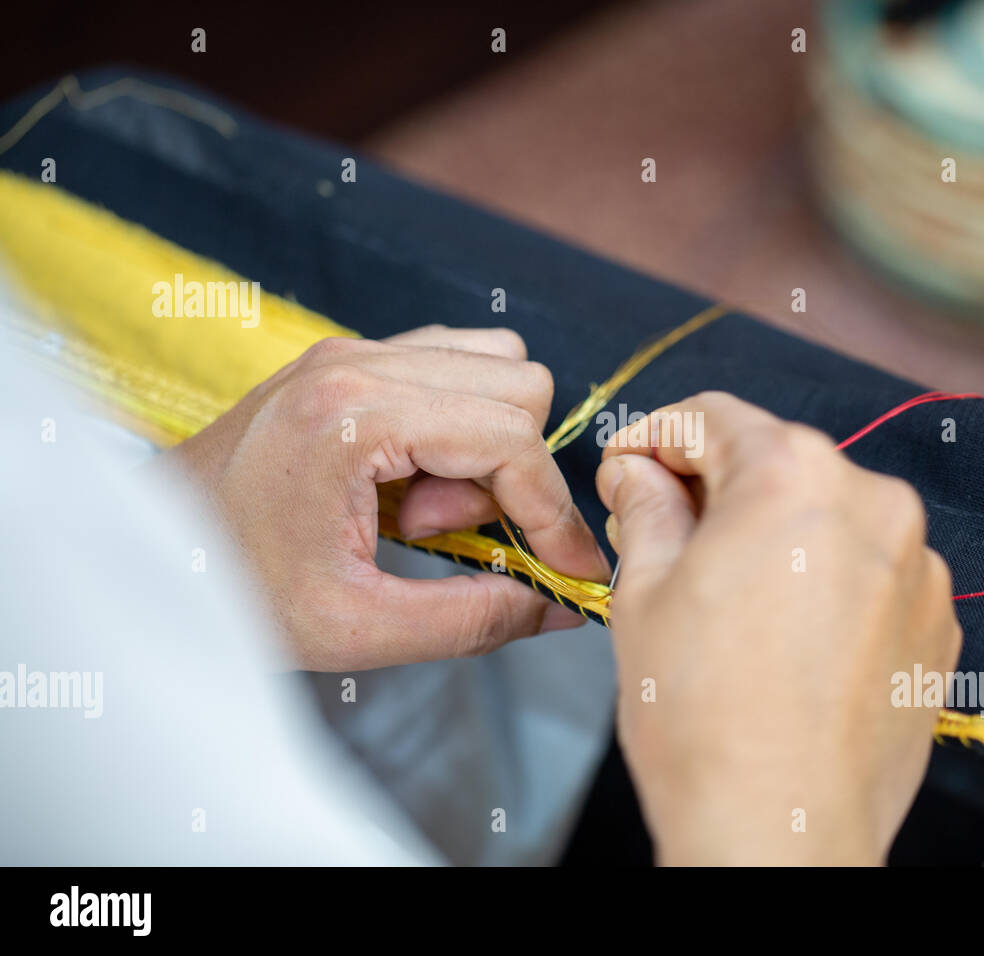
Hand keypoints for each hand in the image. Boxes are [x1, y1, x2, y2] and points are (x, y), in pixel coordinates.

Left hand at [159, 325, 608, 669]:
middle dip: (508, 473)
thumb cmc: (233, 586)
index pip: (510, 440)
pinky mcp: (349, 359)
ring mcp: (352, 351)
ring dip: (487, 442)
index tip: (568, 572)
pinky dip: (461, 422)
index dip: (554, 513)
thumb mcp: (355, 630)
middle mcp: (358, 362)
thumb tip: (558, 608)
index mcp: (353, 416)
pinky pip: (456, 365)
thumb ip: (470, 620)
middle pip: (519, 387)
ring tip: (416, 508)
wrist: (145, 548)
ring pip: (497, 365)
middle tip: (435, 534)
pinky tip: (407, 479)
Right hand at [596, 392, 960, 864]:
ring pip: (827, 517)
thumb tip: (638, 476)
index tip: (630, 467)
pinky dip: (825, 581)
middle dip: (715, 488)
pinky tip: (783, 635)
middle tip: (662, 533)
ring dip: (775, 536)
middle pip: (776, 463)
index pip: (712, 418)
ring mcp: (917, 564)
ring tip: (727, 599)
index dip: (655, 437)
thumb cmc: (706, 721)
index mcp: (793, 476)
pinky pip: (869, 570)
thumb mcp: (644, 593)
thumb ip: (644, 509)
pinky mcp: (937, 620)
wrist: (779, 831)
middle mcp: (872, 502)